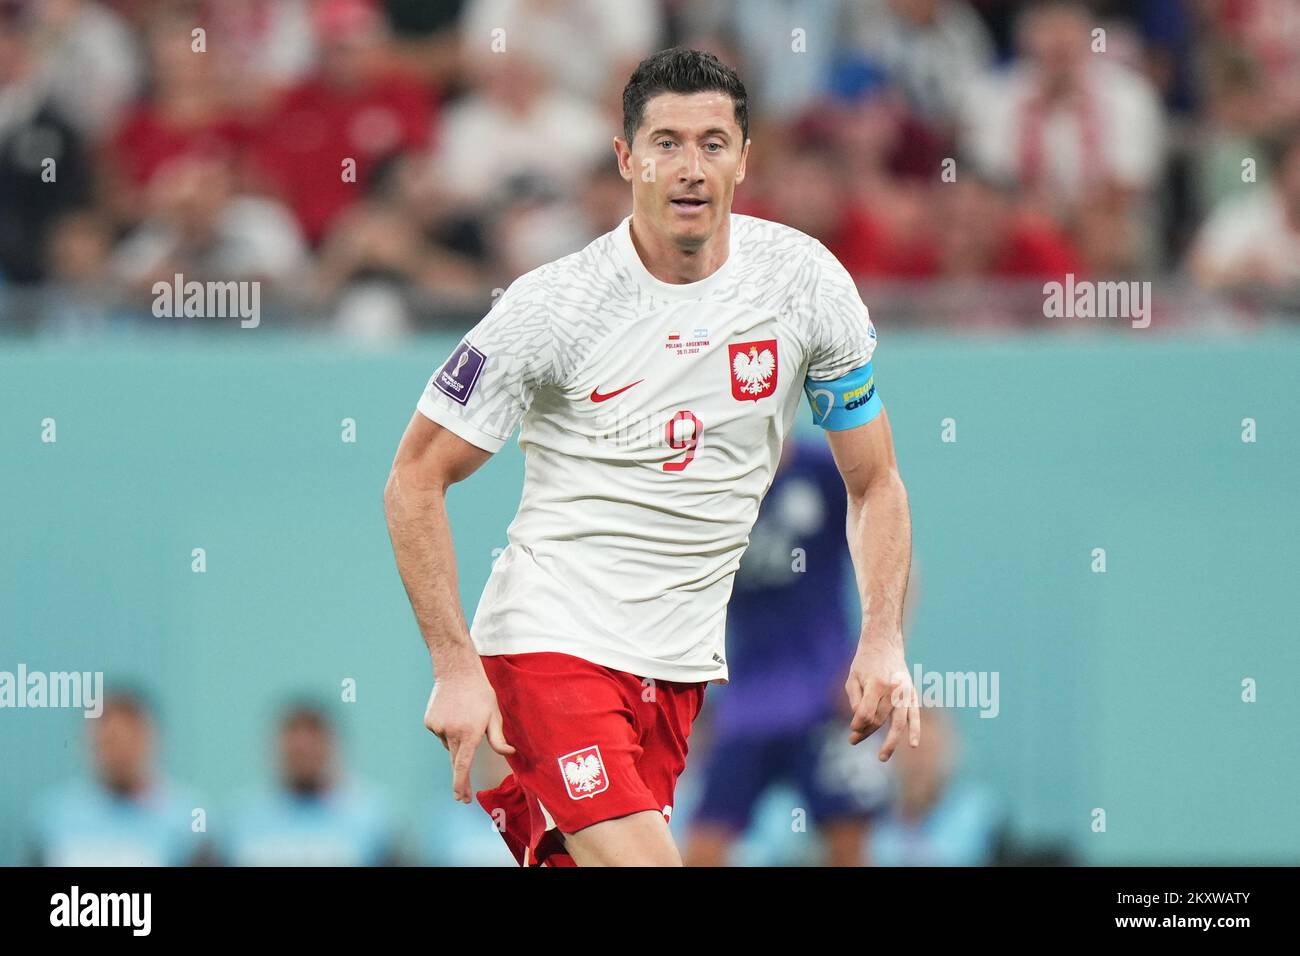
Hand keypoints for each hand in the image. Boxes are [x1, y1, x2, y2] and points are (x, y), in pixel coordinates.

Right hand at [424, 664, 514, 803]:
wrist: (456, 672)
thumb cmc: (480, 693)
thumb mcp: (494, 715)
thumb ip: (499, 738)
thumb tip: (509, 753)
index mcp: (470, 733)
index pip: (463, 765)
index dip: (462, 784)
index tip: (462, 799)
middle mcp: (452, 733)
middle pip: (455, 762)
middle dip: (459, 779)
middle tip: (463, 795)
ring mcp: (438, 727)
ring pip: (449, 745)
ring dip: (456, 740)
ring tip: (463, 717)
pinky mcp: (429, 722)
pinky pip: (440, 734)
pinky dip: (447, 730)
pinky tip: (452, 713)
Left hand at [845, 634, 919, 760]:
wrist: (884, 643)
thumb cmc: (865, 662)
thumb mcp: (853, 678)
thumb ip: (855, 700)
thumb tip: (859, 721)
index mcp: (876, 684)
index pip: (867, 713)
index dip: (858, 725)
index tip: (851, 730)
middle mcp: (893, 689)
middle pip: (879, 720)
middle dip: (866, 732)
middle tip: (853, 740)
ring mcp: (905, 692)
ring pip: (898, 723)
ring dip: (891, 742)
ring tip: (882, 757)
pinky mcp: (912, 694)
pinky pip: (915, 715)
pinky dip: (915, 730)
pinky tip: (912, 745)